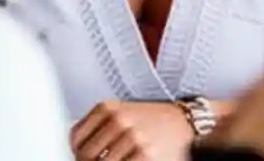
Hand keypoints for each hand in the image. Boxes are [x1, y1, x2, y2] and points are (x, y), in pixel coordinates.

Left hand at [70, 100, 192, 160]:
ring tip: (116, 160)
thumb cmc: (156, 120)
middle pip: (85, 155)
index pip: (75, 138)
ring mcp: (133, 139)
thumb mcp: (124, 113)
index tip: (80, 157)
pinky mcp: (146, 156)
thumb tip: (77, 150)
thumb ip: (100, 126)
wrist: (188, 123)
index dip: (75, 152)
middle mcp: (120, 121)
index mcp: (109, 107)